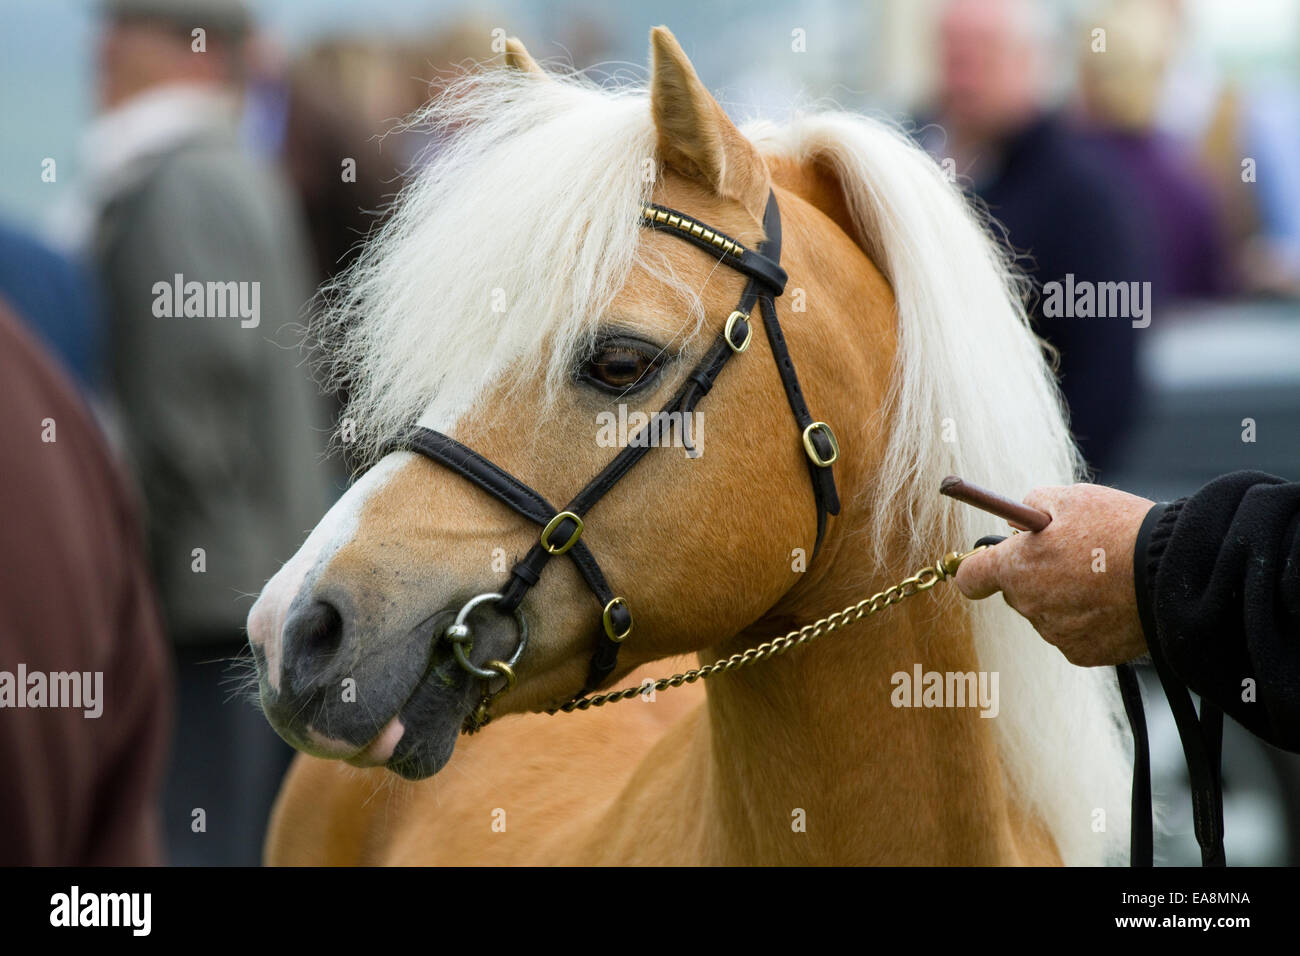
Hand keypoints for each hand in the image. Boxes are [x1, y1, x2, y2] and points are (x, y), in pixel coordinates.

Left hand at [953, 484, 1155, 665]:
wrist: (1173, 572)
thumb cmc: (1120, 530)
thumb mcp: (1070, 498)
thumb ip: (1031, 506)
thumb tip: (1017, 525)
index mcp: (1015, 568)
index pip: (970, 576)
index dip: (978, 566)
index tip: (990, 560)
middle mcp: (1028, 606)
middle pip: (1015, 592)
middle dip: (1033, 575)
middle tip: (1071, 556)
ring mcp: (1055, 634)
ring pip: (1047, 612)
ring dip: (1064, 597)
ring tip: (1103, 577)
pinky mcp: (1084, 654)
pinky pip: (1074, 633)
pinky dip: (1088, 619)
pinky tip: (1114, 601)